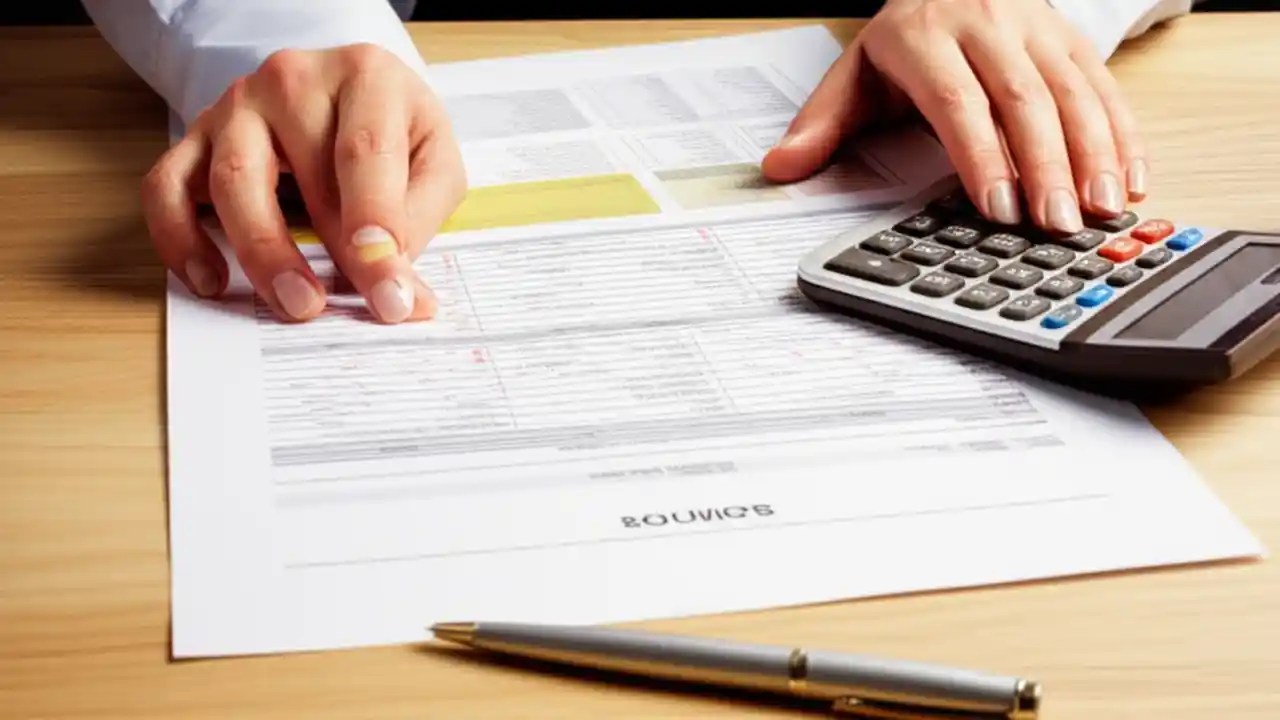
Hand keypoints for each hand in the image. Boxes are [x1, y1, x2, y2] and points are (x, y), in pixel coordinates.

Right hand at [141, 44, 466, 322]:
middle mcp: (293, 80)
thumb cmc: (394, 129)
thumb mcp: (433, 159)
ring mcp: (237, 105)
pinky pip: (167, 188)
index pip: (366, 152)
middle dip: (329, 252)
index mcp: (366, 76)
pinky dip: (181, 239)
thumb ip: (421, 221)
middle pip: (302, 169)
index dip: (375, 224)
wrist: (346, 90)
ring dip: (263, 252)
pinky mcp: (196, 136)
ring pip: (232, 180)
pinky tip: (213, 281)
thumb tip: (405, 298)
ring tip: (295, 304)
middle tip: (351, 309)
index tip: (387, 288)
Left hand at [762, 0, 1145, 233]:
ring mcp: (1036, 28)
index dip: (982, 156)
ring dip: (1094, 153)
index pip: (959, 102)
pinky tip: (1129, 179)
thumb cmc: (905, 35)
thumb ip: (822, 122)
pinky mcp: (1072, 36)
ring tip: (1100, 210)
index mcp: (927, 39)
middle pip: (1024, 100)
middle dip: (1046, 166)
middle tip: (1056, 224)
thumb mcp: (855, 71)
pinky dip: (1122, 132)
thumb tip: (779, 167)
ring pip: (1073, 90)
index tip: (998, 207)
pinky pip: (1104, 83)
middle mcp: (987, 26)